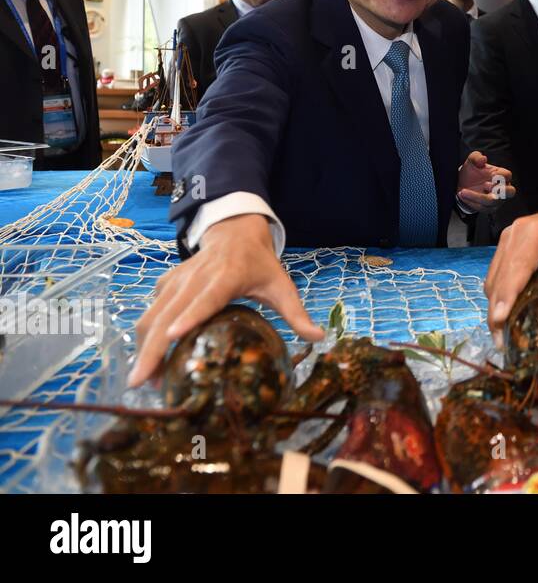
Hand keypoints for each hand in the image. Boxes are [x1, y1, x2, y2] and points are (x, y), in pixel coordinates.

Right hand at [128, 214, 322, 387]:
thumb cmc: (259, 263)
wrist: (233, 231)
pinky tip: (149, 363)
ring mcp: (175, 281)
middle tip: (142, 383)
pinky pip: (150, 313)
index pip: (205, 299)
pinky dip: (144, 338)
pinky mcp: (165, 284)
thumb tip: (318, 338)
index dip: (189, 317)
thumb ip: (296, 313)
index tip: (172, 337)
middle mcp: (195, 278)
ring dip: (143, 349)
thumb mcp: (281, 285)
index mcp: (226, 277)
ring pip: (151, 316)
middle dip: (151, 349)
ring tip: (144, 381)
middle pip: (167, 315)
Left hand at [457, 151, 515, 212]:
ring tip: (464, 191)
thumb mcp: (471, 161)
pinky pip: (484, 208)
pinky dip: (473, 203)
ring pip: (493, 201)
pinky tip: (464, 196)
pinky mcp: (490, 208)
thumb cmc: (471, 172)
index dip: (501, 176)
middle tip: (486, 186)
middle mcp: (502, 188)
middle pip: (510, 192)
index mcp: (501, 175)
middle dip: (501, 191)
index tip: (491, 175)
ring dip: (477, 197)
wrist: (462, 184)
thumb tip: (483, 159)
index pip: (507, 175)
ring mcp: (497, 199)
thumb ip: (476, 157)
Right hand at [485, 187, 537, 347]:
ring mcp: (506, 238)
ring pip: (493, 278)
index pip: (518, 268)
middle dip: (497, 311)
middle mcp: (515, 234)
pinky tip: (504, 315)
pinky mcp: (504, 244)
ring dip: (494, 306)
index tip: (500, 321)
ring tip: (501, 336)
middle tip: (502, 343)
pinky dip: (496, 296)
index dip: (508, 295)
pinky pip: (495, 274)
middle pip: (500, 278)